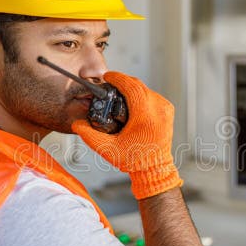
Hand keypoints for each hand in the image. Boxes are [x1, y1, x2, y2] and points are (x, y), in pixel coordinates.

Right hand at [72, 72, 182, 198]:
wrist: (154, 168)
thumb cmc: (135, 159)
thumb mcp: (108, 149)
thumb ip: (90, 135)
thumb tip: (77, 124)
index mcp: (147, 117)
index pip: (132, 87)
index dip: (118, 78)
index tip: (108, 76)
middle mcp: (159, 109)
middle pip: (138, 85)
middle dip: (122, 82)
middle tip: (110, 84)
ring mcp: (165, 108)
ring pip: (145, 88)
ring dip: (131, 88)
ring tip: (118, 94)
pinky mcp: (167, 109)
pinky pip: (151, 95)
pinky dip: (140, 95)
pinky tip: (131, 102)